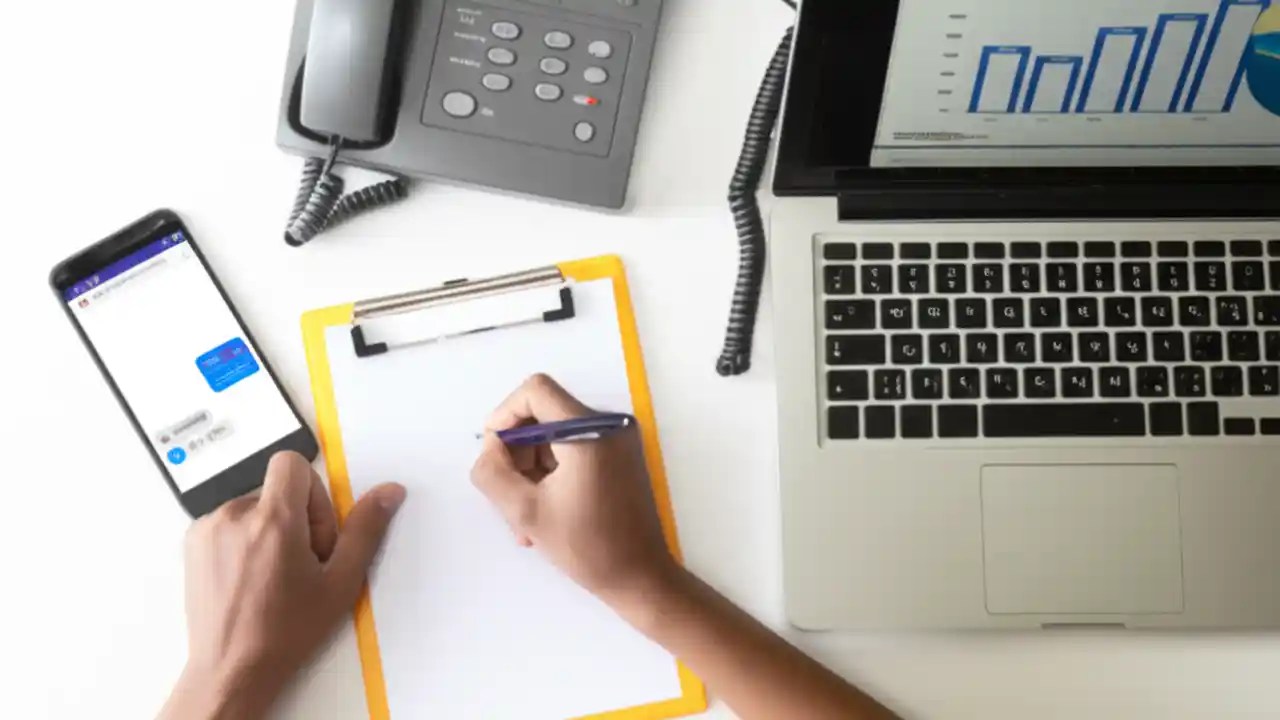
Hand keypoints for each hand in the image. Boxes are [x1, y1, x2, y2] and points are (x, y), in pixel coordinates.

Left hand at [159, 452, 405, 719]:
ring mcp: (208, 528)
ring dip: (269, 530)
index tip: (314, 533)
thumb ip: (365, 530)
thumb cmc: (287, 631)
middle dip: (295, 519)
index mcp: (273, 520)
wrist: (232, 668)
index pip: (291, 463)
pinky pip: (229, 522)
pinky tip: (251, 578)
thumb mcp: (340, 583)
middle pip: (277, 490)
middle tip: (300, 565)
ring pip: (254, 507)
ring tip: (274, 576)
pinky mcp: (192, 542)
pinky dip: (244, 540)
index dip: (313, 494)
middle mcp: (234, 515)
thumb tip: (389, 492)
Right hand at [471, 374, 681, 611]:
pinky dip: (552, 475)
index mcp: (590, 432)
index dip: (505, 416)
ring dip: (532, 471)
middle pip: (544, 416)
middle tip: (509, 497)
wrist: (640, 578)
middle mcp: (609, 426)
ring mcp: (618, 441)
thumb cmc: (588, 547)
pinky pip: (573, 452)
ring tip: (525, 520)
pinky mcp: (620, 458)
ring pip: (555, 438)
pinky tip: (544, 514)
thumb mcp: (526, 512)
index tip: (494, 452)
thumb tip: (490, 447)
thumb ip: (494, 472)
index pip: (535, 391)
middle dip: (518, 454)